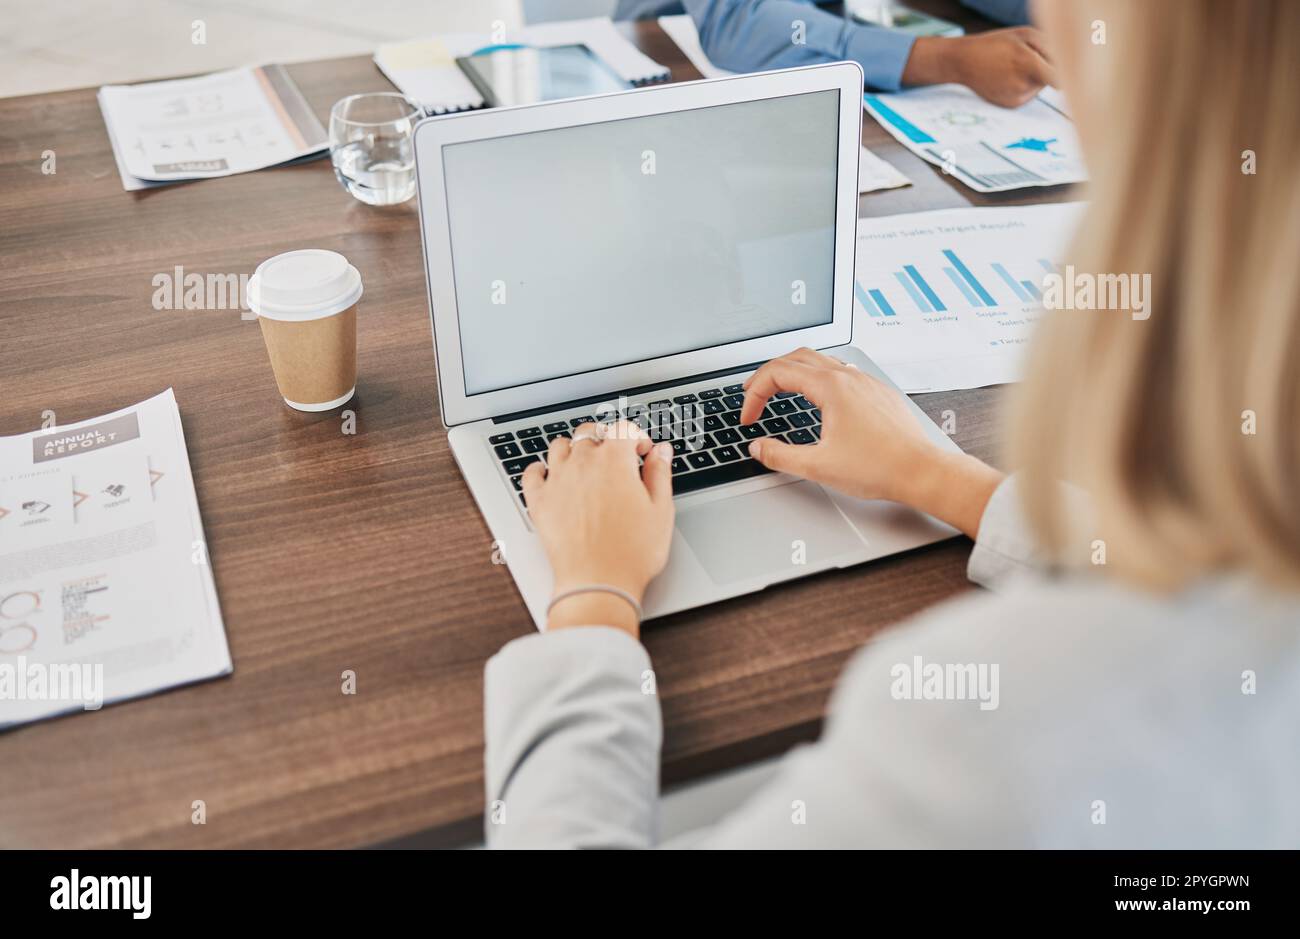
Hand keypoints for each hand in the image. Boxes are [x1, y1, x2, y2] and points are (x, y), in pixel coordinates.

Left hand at [521, 421, 674, 635]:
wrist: (598, 583)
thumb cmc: (632, 553)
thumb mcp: (661, 511)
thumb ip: (660, 474)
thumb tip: (662, 451)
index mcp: (615, 461)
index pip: (624, 428)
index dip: (637, 437)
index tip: (644, 452)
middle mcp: (582, 463)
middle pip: (590, 432)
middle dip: (606, 438)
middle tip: (617, 457)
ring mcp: (557, 481)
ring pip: (559, 445)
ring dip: (574, 448)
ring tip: (585, 464)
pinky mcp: (539, 502)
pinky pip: (532, 472)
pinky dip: (540, 468)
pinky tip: (550, 475)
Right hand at [740, 349, 1004, 538]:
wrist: (921, 471)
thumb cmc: (880, 467)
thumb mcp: (818, 466)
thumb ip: (780, 456)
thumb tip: (758, 448)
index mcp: (831, 387)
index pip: (777, 373)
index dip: (754, 394)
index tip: (749, 417)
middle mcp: (848, 377)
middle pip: (796, 357)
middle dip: (768, 374)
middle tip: (753, 394)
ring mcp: (865, 382)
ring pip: (820, 360)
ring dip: (793, 371)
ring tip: (780, 390)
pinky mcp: (877, 392)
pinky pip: (841, 371)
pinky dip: (818, 377)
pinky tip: (819, 398)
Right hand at [903, 28, 1056, 107]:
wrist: (963, 61)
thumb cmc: (996, 43)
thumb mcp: (1025, 34)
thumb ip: (1051, 46)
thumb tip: (1070, 61)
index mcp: (1027, 63)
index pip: (1060, 78)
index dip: (1070, 76)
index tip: (1080, 78)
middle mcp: (1022, 85)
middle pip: (1052, 78)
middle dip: (1048, 67)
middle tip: (1029, 57)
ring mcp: (1016, 98)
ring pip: (1041, 86)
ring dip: (1036, 76)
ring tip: (1014, 66)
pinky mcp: (1012, 105)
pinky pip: (1030, 94)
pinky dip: (1026, 85)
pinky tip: (1008, 77)